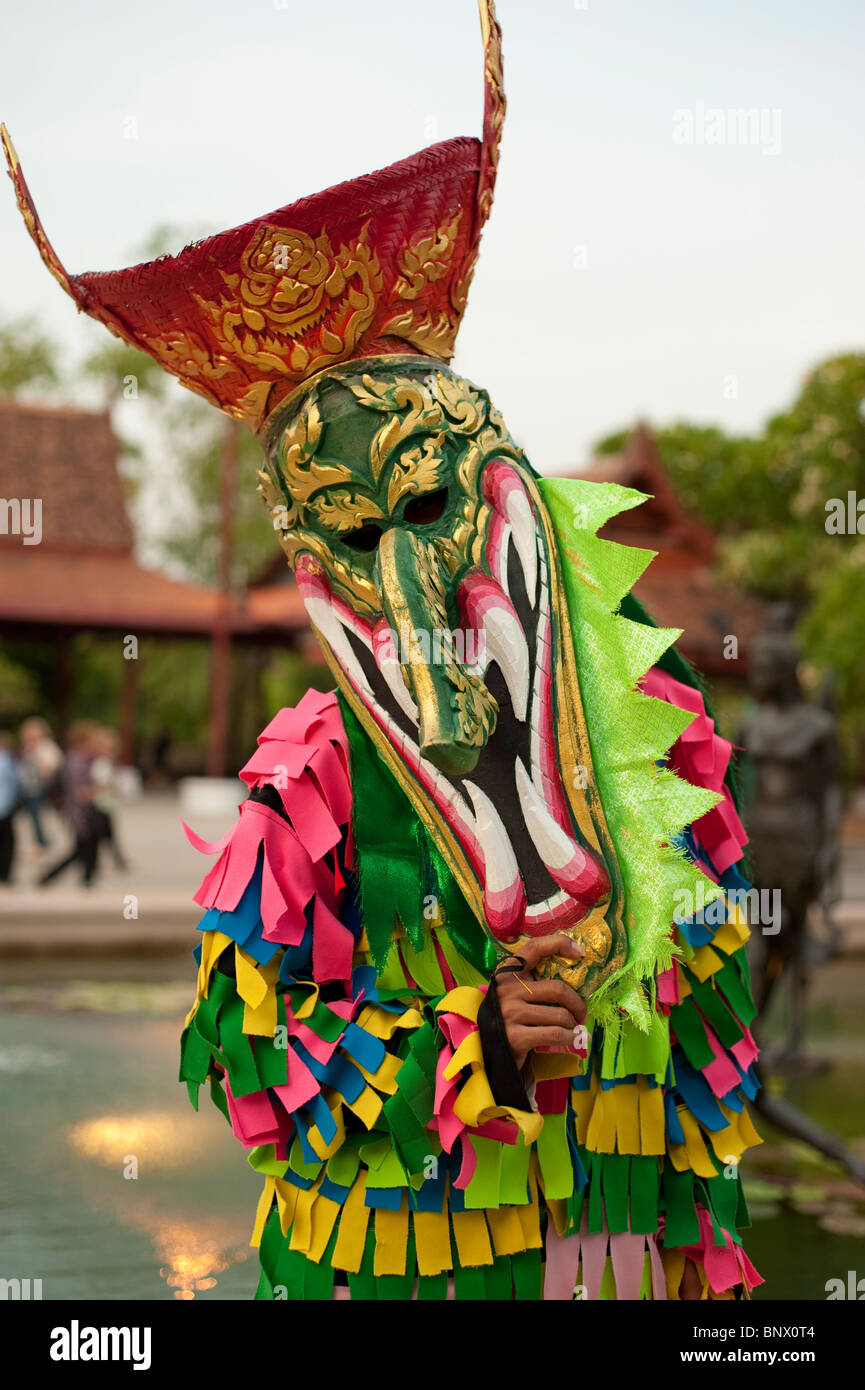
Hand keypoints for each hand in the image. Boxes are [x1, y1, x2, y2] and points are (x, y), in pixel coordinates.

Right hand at [494, 933, 587, 1070]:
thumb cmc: (508, 1019)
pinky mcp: (516, 1037)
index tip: (580, 953)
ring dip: (572, 1025)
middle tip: (582, 1014)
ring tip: (572, 1029)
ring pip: (560, 1015)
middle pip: (557, 989)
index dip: (559, 944)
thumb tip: (572, 971)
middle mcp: (506, 990)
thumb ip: (533, 982)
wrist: (487, 1052)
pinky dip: (569, 1038)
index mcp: (507, 973)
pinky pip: (555, 1034)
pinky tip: (572, 1039)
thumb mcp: (514, 994)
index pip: (534, 948)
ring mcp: (510, 1013)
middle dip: (577, 1003)